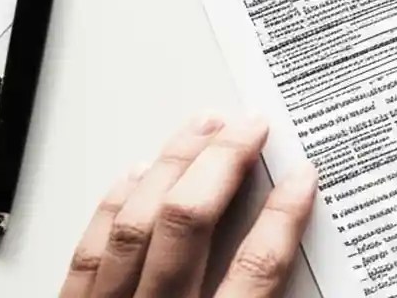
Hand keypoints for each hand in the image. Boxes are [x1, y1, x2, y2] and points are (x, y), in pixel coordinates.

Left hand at [59, 114, 316, 297]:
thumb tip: (306, 265)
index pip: (256, 270)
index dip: (283, 217)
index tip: (302, 177)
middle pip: (188, 226)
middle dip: (221, 164)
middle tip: (249, 126)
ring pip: (137, 225)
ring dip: (172, 167)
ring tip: (201, 128)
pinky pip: (90, 253)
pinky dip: (114, 206)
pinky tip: (136, 176)